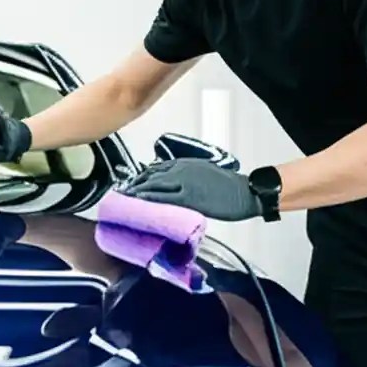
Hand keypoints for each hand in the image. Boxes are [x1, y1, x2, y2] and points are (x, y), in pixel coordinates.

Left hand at [121, 158, 262, 221]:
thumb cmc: (230, 186)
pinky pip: (164, 198)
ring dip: (137, 192)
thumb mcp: (206, 174)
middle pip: (151, 176)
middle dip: (135, 184)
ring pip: (154, 186)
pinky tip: (139, 203)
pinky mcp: (189, 196)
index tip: (130, 184)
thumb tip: (174, 187)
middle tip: (121, 193)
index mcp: (186, 164)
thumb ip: (188, 177)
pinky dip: (150, 200)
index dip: (142, 177)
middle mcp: (182, 170)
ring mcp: (184, 182)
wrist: (246, 192)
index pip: (157, 168)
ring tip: (123, 198)